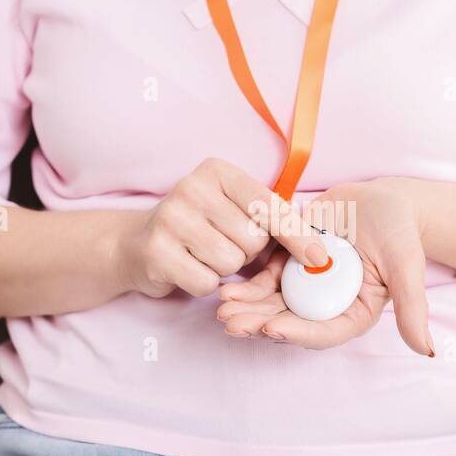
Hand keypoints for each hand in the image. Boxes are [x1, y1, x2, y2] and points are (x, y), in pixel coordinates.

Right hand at [117, 158, 328, 298]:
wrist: (137, 243)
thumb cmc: (202, 226)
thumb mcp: (234, 207)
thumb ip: (271, 218)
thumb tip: (318, 251)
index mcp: (218, 171)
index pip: (268, 206)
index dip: (296, 234)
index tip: (318, 257)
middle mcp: (192, 188)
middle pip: (253, 240)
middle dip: (249, 252)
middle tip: (226, 243)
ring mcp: (170, 219)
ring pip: (231, 264)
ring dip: (226, 270)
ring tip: (205, 254)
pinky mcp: (156, 252)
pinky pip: (207, 283)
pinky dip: (205, 284)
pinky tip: (189, 268)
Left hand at [216, 178, 433, 355]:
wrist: (384, 200)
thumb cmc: (400, 233)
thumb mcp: (408, 268)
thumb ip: (413, 308)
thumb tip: (426, 350)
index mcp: (353, 313)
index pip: (322, 332)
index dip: (295, 333)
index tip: (271, 328)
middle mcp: (326, 305)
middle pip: (288, 322)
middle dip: (258, 324)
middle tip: (231, 323)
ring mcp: (306, 285)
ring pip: (270, 304)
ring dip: (246, 308)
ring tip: (222, 307)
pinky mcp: (290, 263)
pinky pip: (265, 278)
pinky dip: (246, 285)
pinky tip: (227, 287)